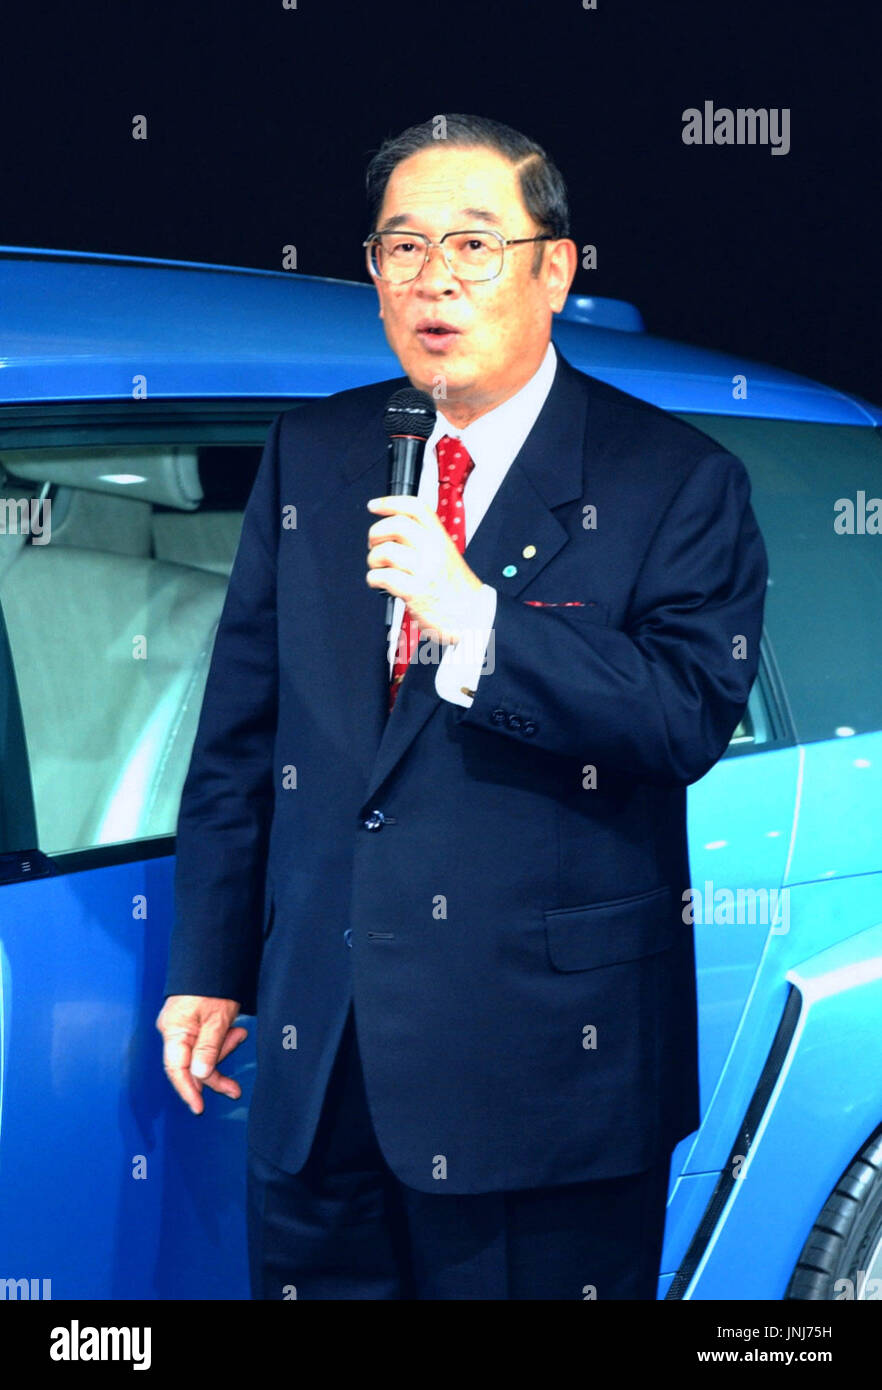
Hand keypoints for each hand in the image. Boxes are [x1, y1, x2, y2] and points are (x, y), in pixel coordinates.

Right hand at [156, 995, 246, 1115]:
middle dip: (216, 1069)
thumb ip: (207, 1049)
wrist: (215, 956)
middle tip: (235, 1082)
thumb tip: (199, 1076)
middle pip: (192, 1064)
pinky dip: (221, 1040)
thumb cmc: (213, 985)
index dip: (188, 1091)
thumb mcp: (216, 1019)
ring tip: (239, 1034)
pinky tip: (234, 1031)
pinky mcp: (193, 1021)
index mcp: (174, 1031)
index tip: (199, 1108)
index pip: (177, 1070)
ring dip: (223, 1049)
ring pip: (202, 1053)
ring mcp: (183, 1026)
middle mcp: (174, 1031)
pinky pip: (206, 1040)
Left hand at [366, 495, 483, 645]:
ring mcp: (425, 570)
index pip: (415, 508)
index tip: (374, 506)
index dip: (390, 503)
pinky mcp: (415, 591)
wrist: (473, 616)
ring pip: (386, 551)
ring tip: (377, 567)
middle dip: (376, 533)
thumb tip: (393, 532)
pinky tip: (378, 582)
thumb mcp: (446, 556)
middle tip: (373, 544)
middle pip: (397, 525)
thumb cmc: (457, 590)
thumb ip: (424, 541)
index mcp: (441, 539)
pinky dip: (373, 579)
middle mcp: (434, 551)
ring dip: (373, 559)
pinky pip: (383, 577)